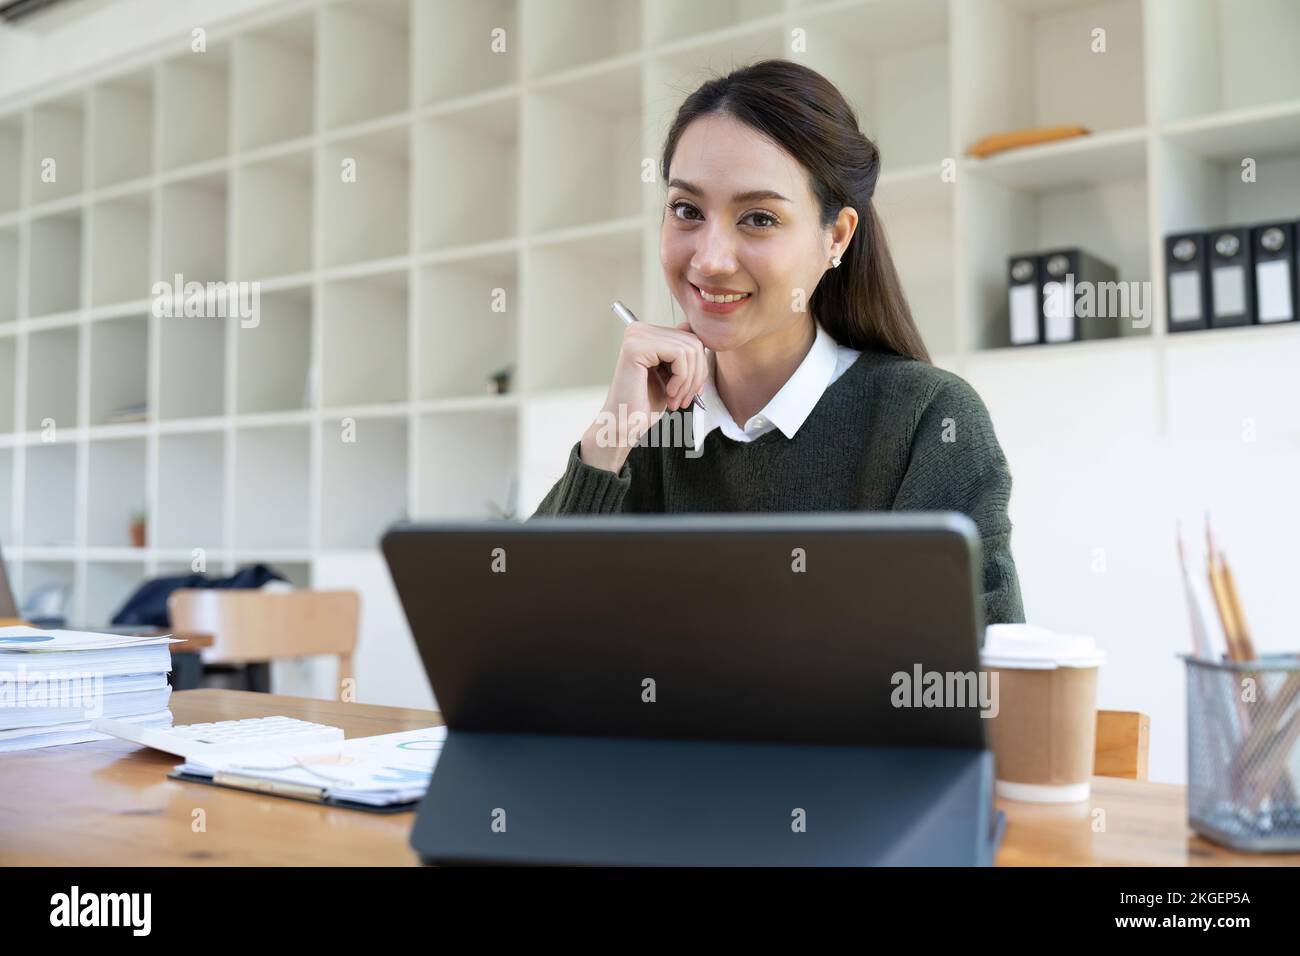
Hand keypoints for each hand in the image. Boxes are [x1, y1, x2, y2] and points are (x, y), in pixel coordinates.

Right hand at [580, 320, 708, 472]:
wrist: (626, 425)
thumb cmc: (646, 403)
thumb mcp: (673, 373)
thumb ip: (681, 351)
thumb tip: (692, 328)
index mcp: (646, 333)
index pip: (690, 336)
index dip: (699, 366)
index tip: (693, 391)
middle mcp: (639, 330)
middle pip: (692, 341)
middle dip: (697, 376)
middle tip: (685, 399)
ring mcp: (636, 336)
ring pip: (689, 349)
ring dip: (689, 381)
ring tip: (676, 400)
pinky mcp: (636, 347)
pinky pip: (679, 354)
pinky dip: (681, 378)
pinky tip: (669, 392)